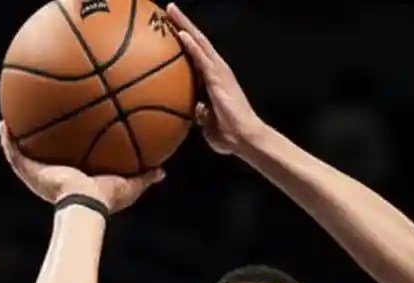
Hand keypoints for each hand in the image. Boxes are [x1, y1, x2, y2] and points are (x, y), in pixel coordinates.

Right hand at [0, 121, 164, 212]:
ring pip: (21, 153)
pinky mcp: (29, 172)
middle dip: (38, 140)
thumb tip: (162, 171)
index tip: (64, 135)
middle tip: (34, 122)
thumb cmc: (106, 199)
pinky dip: (7, 139)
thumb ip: (145, 175)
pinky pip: (13, 152)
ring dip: (15, 137)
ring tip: (8, 118)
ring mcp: (37, 176)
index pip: (67, 162)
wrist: (85, 203)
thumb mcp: (130, 184)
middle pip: (42, 156)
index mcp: (73, 180)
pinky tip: (2, 122)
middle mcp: (53, 177)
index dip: (64, 150)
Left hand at [166, 3, 266, 156]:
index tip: (170, 27)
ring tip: (171, 9)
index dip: (185, 40)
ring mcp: (219, 72)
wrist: (245, 138)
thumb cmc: (228, 134)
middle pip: (198, 41)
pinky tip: (180, 32)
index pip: (197, 54)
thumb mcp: (207, 123)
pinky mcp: (218, 78)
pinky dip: (191, 44)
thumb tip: (195, 109)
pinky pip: (201, 57)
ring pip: (199, 42)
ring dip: (185, 25)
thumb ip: (201, 114)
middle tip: (169, 8)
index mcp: (213, 79)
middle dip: (183, 24)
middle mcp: (217, 70)